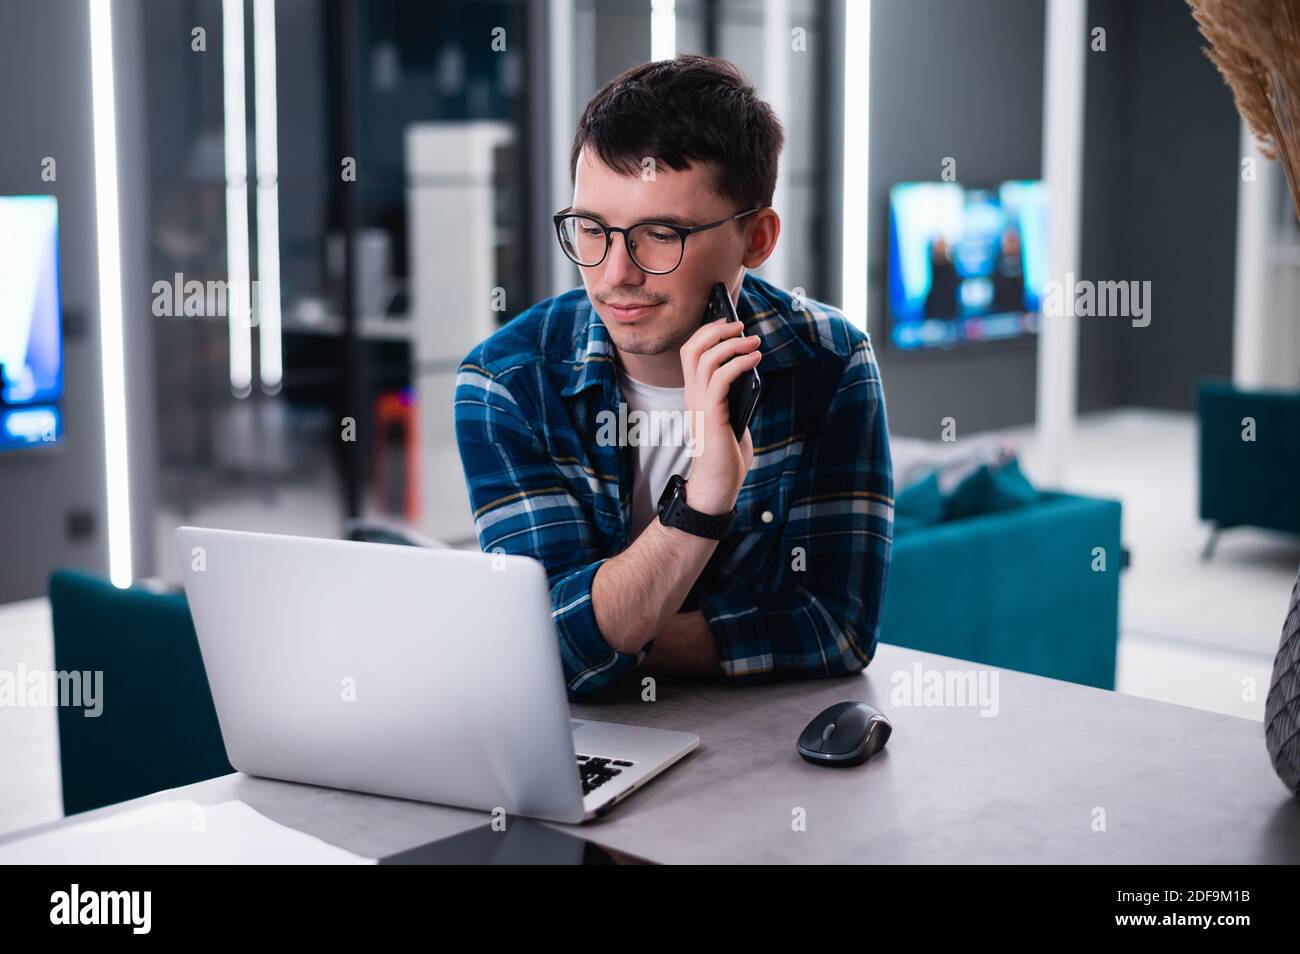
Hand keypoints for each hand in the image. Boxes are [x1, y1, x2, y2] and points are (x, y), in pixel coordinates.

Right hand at [678, 318, 760, 514]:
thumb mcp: (732, 417)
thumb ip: (735, 396)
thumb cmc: (725, 455)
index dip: (708, 333)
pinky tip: (755, 360)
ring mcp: (699, 403)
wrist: (716, 485)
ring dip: (732, 344)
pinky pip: (721, 377)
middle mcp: (692, 395)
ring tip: (753, 341)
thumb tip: (749, 373)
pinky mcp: (711, 413)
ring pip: (706, 358)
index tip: (729, 324)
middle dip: (716, 330)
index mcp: (695, 394)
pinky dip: (739, 363)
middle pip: (693, 348)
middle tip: (740, 325)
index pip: (691, 353)